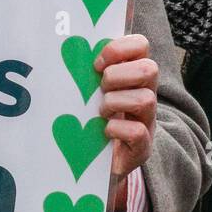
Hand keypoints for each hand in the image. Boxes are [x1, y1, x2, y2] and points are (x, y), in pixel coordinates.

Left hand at [94, 34, 157, 179]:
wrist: (94, 166)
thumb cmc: (89, 121)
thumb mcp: (89, 92)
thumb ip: (86, 71)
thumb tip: (62, 48)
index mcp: (133, 76)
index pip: (140, 45)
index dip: (119, 49)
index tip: (97, 64)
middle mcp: (146, 95)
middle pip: (149, 69)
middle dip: (118, 76)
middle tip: (100, 89)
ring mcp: (147, 121)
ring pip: (146, 99)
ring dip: (115, 102)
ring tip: (101, 112)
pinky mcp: (142, 147)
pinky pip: (138, 132)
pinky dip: (116, 129)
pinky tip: (105, 131)